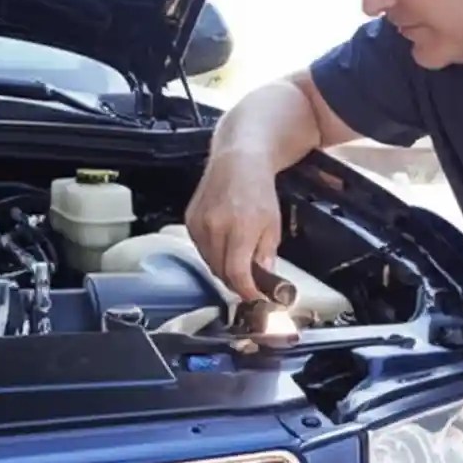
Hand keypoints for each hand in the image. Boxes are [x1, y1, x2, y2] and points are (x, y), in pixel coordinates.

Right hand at [184, 147, 281, 301]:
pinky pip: (200, 249)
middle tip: (250, 285)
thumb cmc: (258, 191)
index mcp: (240, 228)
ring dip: (224, 269)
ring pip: (209, 263)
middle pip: (221, 272)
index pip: (237, 274)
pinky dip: (212, 254)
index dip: (247, 292)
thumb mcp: (272, 225)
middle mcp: (215, 227)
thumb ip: (266, 256)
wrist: (237, 162)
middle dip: (237, 283)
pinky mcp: (189, 221)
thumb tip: (264, 283)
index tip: (256, 300)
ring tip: (238, 263)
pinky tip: (224, 246)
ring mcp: (199, 224)